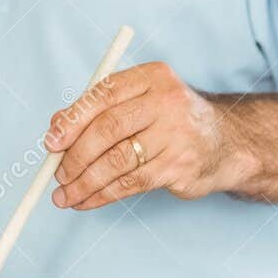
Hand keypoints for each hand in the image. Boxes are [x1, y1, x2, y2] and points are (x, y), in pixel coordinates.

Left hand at [43, 61, 250, 210]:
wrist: (226, 144)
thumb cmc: (169, 120)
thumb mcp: (139, 102)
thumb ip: (98, 109)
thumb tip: (54, 129)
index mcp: (152, 77)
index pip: (104, 94)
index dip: (73, 119)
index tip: (50, 142)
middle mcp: (167, 102)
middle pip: (108, 128)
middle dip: (75, 155)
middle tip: (57, 174)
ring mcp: (177, 136)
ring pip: (117, 161)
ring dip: (84, 182)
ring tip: (64, 195)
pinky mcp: (180, 167)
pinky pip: (131, 183)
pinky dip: (103, 195)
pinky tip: (87, 201)